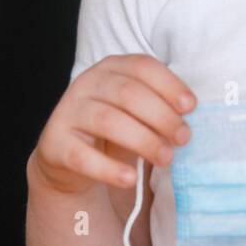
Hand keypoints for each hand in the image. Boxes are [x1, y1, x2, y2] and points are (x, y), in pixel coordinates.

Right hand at [30, 54, 196, 193]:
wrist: (69, 155)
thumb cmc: (117, 127)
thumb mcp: (138, 110)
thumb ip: (160, 106)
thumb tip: (188, 118)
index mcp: (111, 67)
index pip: (142, 67)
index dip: (169, 85)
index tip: (191, 107)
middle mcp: (87, 83)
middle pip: (128, 94)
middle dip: (162, 116)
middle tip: (184, 138)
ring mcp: (68, 112)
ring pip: (109, 121)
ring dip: (144, 140)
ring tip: (166, 158)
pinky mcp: (55, 143)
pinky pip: (83, 157)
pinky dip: (108, 169)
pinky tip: (130, 179)